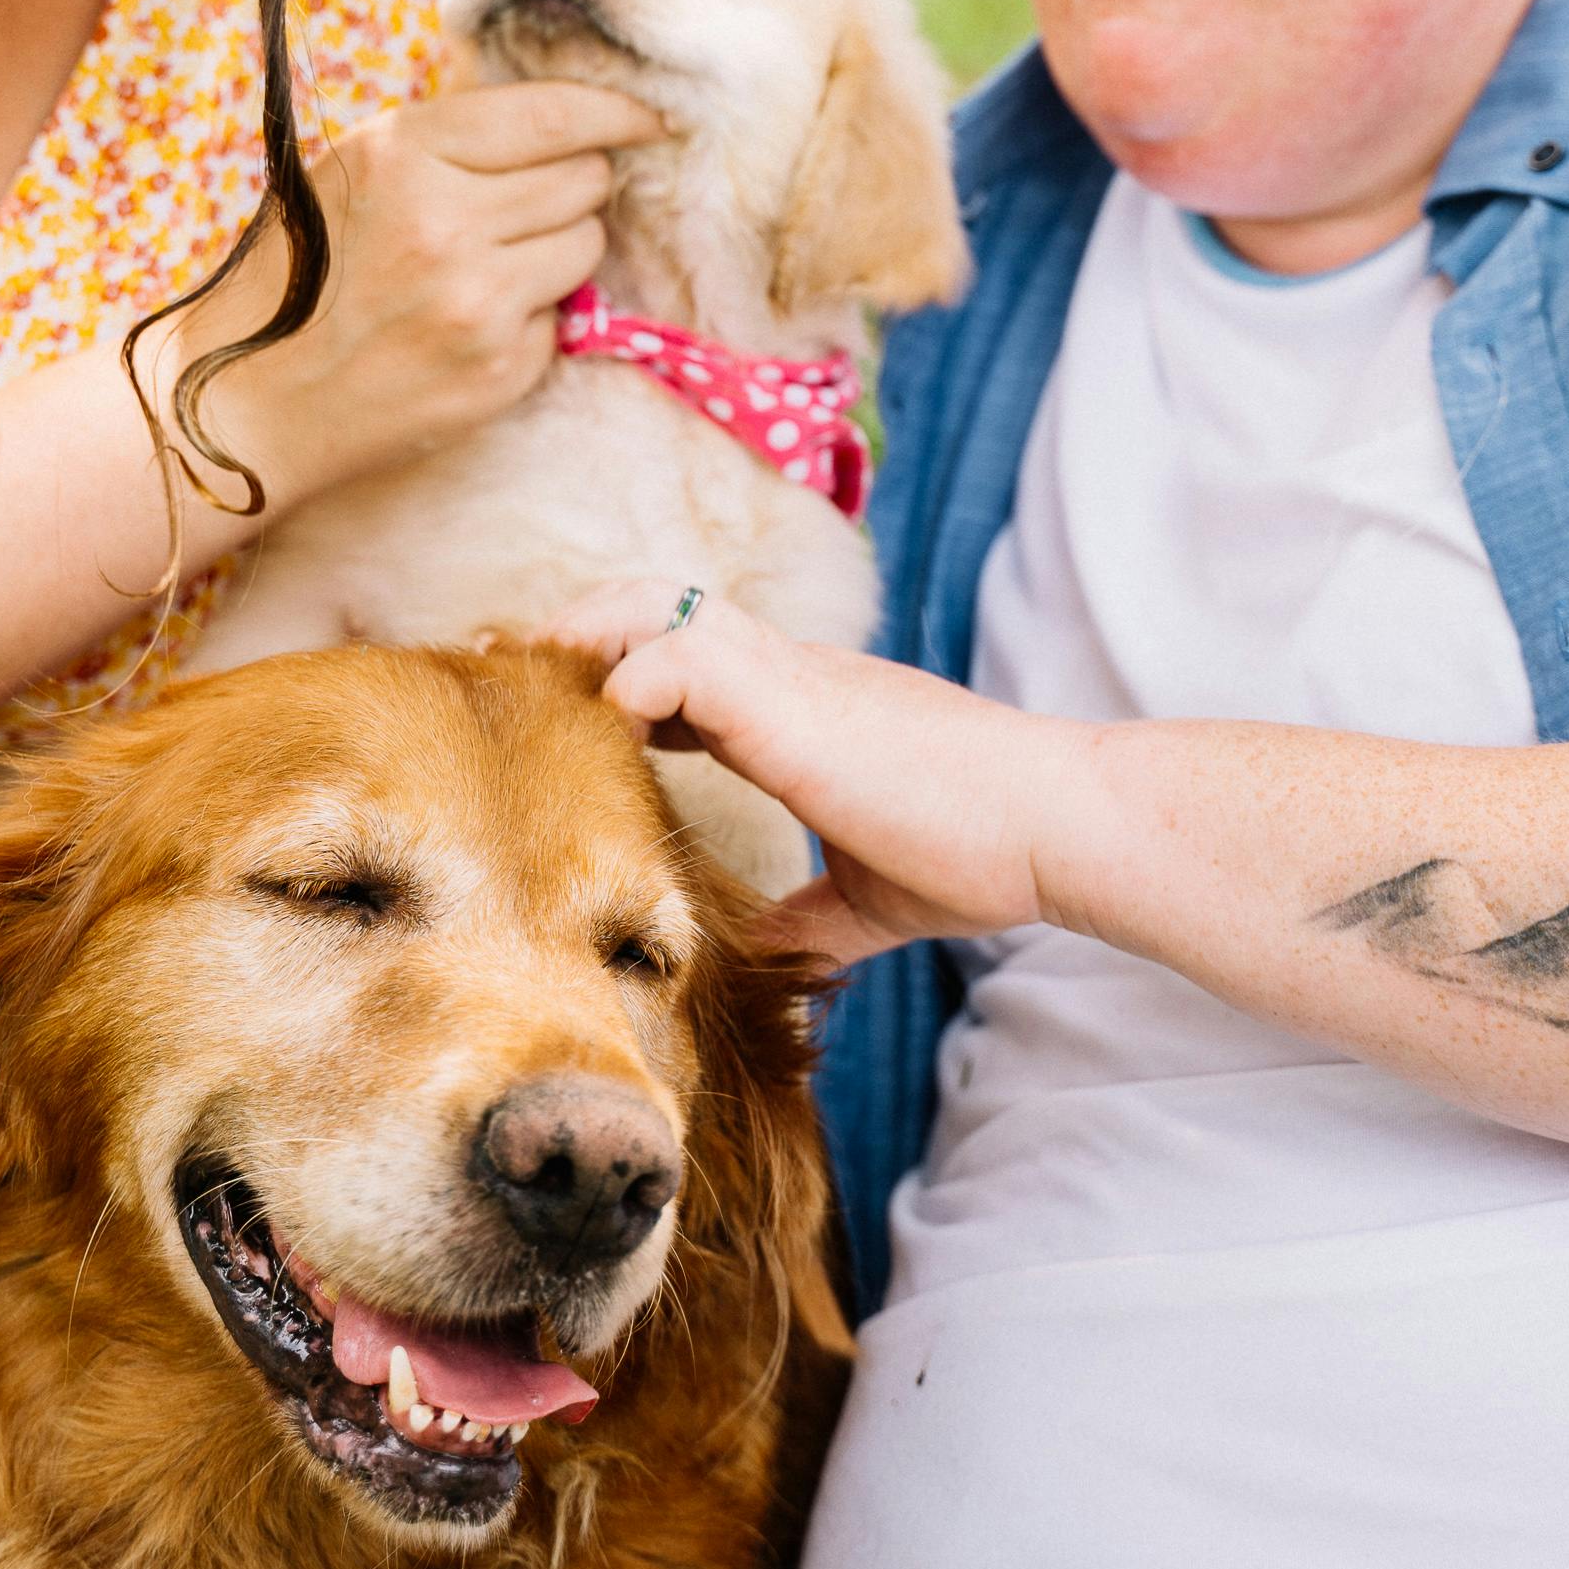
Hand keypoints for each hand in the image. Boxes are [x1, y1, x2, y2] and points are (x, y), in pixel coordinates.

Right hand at [171, 84, 662, 517]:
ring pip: (587, 244)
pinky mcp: (500, 369)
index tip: (649, 117)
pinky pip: (562, 316)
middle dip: (574, 183)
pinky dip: (533, 314)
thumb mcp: (356, 170)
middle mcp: (447, 222)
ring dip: (560, 247)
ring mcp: (479, 301)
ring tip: (491, 265)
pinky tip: (473, 323)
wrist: (252, 399)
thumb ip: (449, 138)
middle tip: (524, 206)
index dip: (617, 111)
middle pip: (586, 177)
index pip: (556, 115)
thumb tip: (561, 114)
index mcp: (406, 153)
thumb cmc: (302, 274)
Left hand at [554, 581, 1047, 959]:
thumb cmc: (980, 851)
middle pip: (650, 606)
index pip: (682, 662)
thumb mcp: (869, 895)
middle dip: (578, 638)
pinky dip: (628, 688)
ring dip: (588, 647)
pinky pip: (674, 659)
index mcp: (798, 708)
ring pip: (652, 608)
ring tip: (538, 703)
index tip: (568, 728)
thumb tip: (769, 962)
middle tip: (520, 689)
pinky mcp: (787, 702)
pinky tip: (612, 740)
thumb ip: (812, 917)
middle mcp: (783, 674)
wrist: (1048, 824)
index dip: (618, 681)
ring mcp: (785, 677)